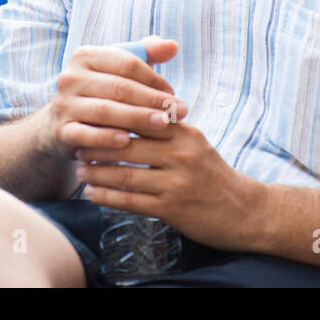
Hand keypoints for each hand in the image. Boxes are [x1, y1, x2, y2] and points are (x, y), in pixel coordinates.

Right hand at [36, 36, 188, 161]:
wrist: (62, 124)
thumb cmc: (101, 92)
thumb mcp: (119, 70)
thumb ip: (146, 54)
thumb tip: (172, 46)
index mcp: (85, 56)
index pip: (128, 63)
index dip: (155, 79)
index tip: (174, 95)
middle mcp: (70, 77)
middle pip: (119, 87)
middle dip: (153, 100)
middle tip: (179, 112)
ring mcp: (63, 104)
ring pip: (106, 111)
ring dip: (138, 118)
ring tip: (163, 125)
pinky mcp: (60, 131)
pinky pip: (87, 135)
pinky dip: (107, 139)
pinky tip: (128, 142)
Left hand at [76, 121, 264, 252]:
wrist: (244, 211)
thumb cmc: (211, 174)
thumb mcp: (195, 142)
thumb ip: (166, 127)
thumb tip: (130, 108)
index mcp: (185, 132)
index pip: (141, 118)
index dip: (112, 117)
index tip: (89, 115)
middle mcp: (181, 154)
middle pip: (127, 144)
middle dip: (97, 144)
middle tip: (75, 143)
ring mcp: (177, 182)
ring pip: (125, 174)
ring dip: (97, 172)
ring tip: (79, 169)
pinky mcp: (172, 208)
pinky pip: (131, 201)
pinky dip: (107, 197)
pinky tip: (93, 193)